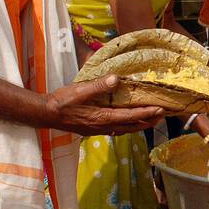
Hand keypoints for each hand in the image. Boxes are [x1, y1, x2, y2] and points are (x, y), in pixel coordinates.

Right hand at [44, 76, 163, 135]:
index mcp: (102, 117)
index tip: (160, 110)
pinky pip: (115, 130)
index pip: (130, 116)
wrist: (46, 114)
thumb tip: (116, 79)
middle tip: (162, 116)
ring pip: (124, 130)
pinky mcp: (93, 129)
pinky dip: (126, 127)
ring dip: (138, 125)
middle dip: (147, 121)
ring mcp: (98, 130)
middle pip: (131, 126)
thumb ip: (98, 85)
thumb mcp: (80, 90)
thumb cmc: (62, 101)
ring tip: (149, 120)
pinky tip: (127, 123)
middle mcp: (103, 126)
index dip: (146, 113)